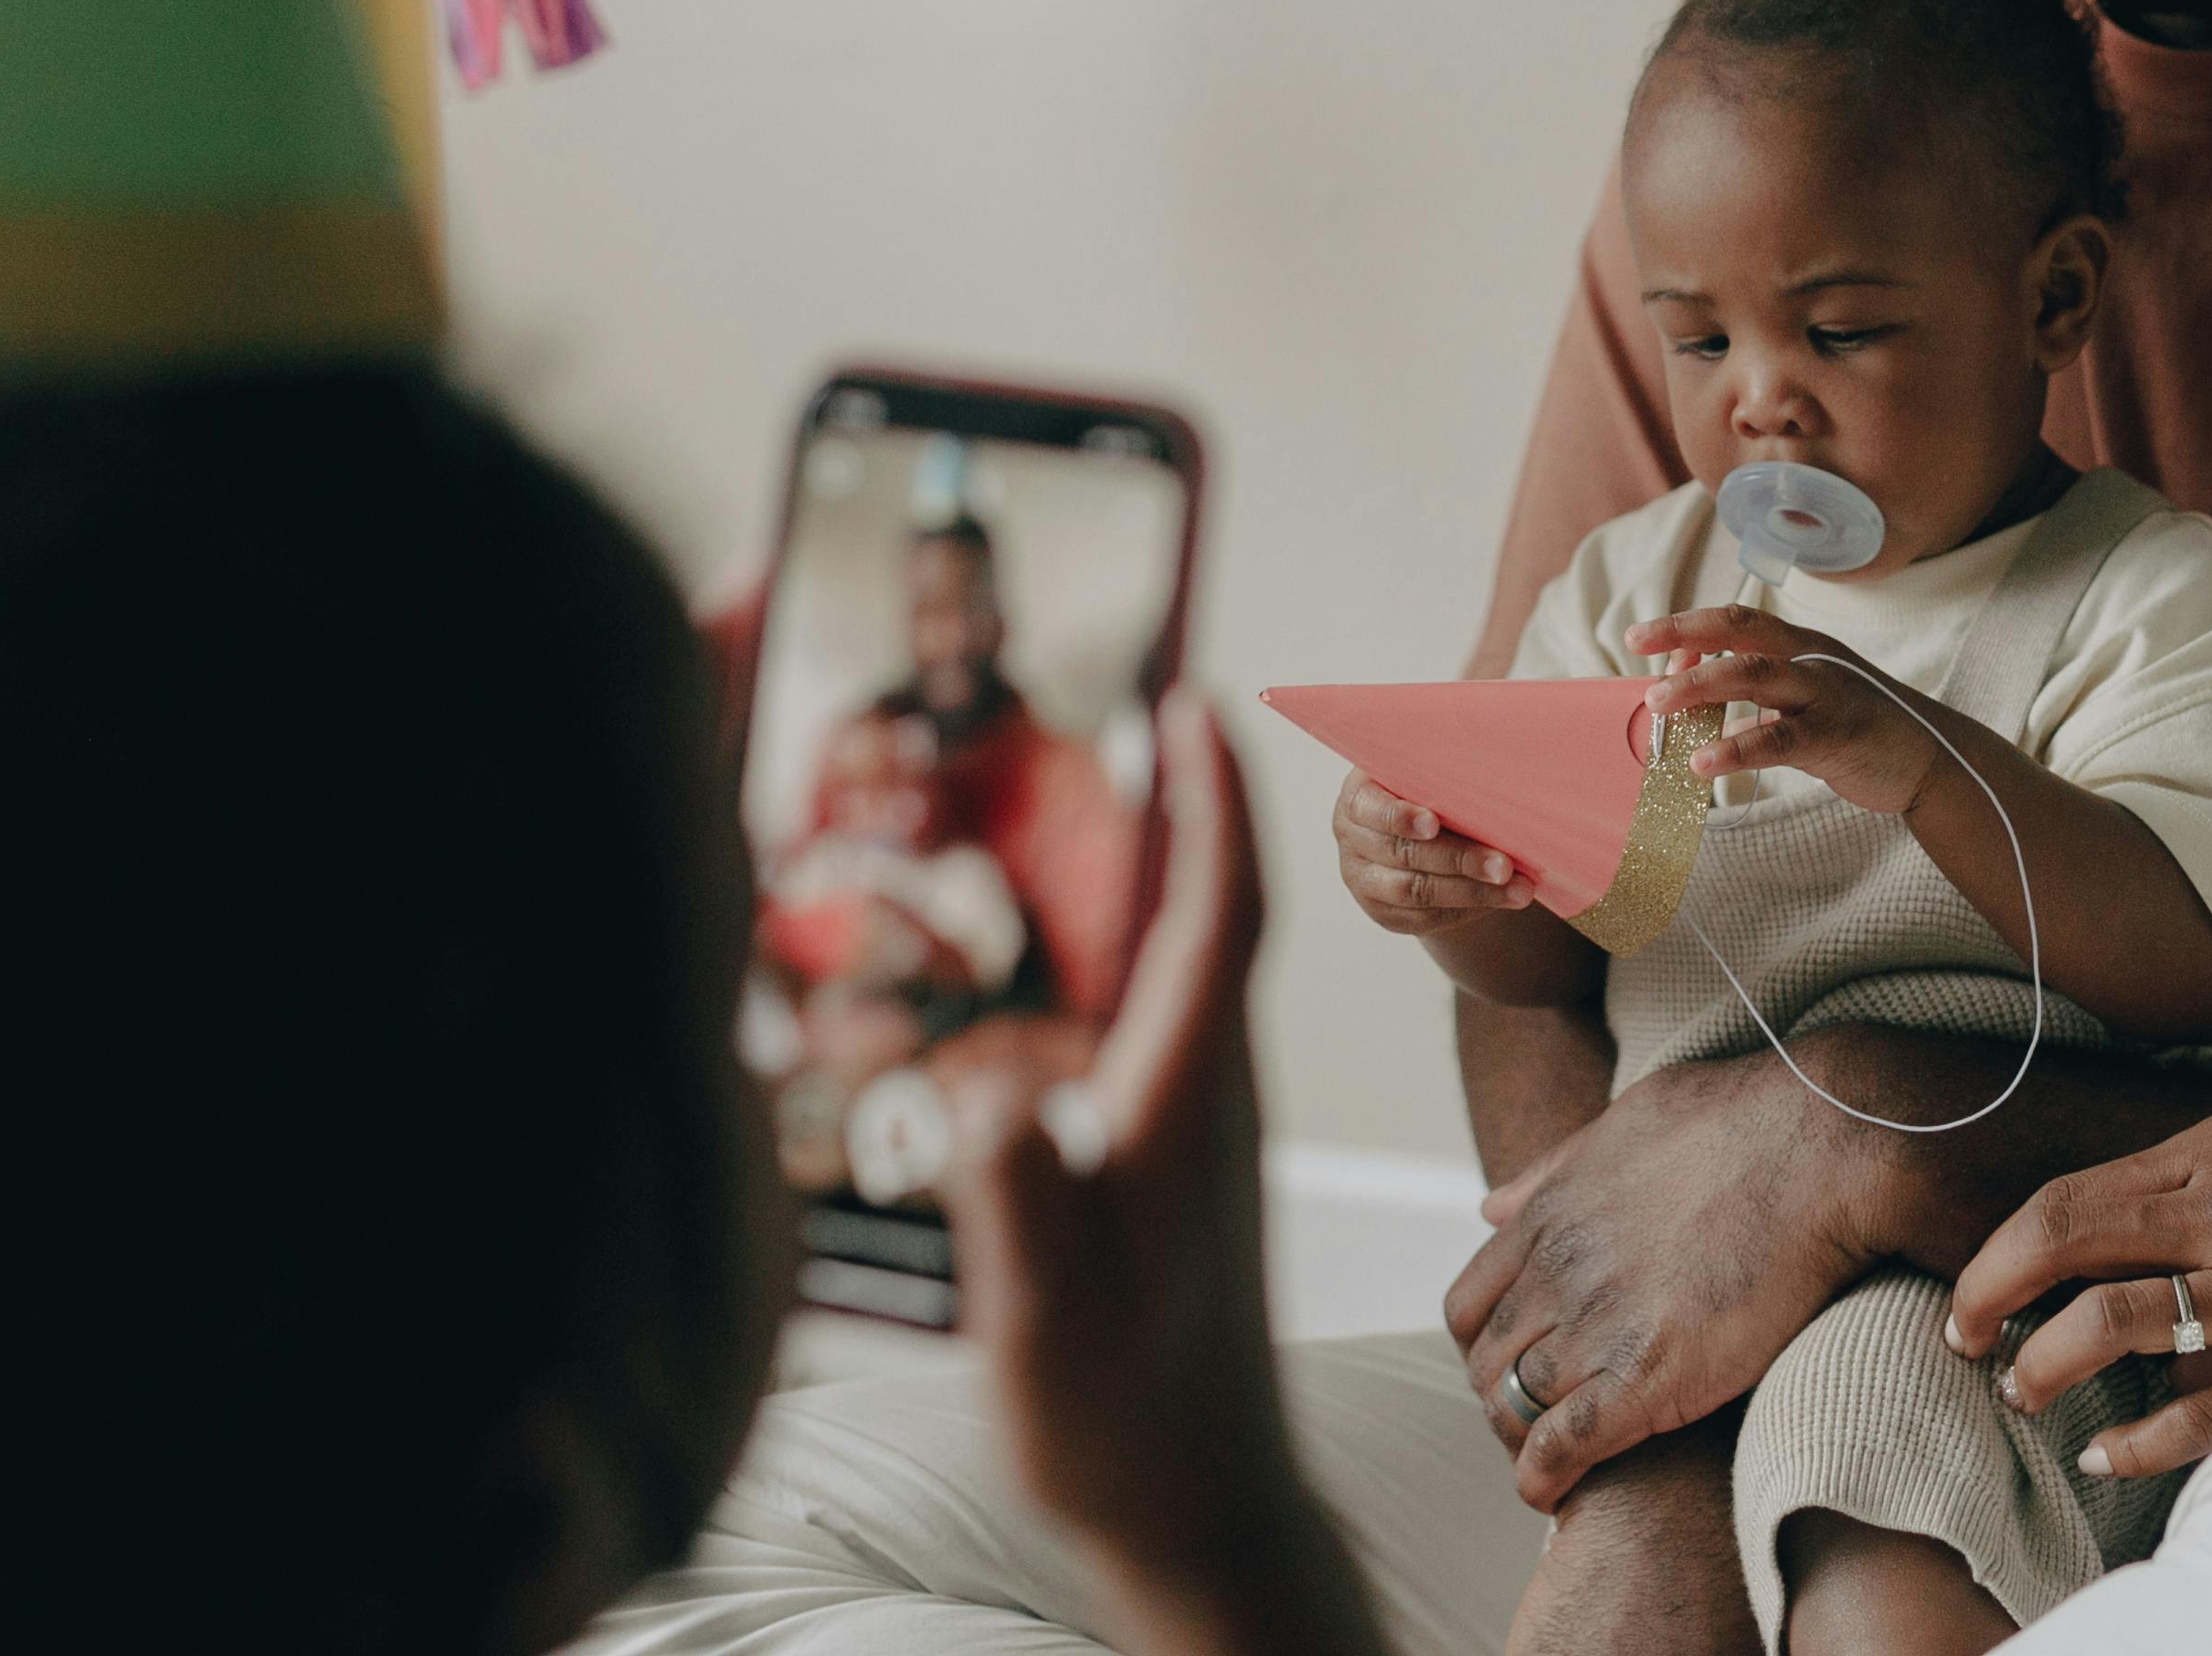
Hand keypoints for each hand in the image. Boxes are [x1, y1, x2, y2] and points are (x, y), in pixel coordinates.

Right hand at [939, 695, 1367, 1642]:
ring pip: (1190, 968)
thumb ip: (1020, 1202)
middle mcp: (1210, 1094)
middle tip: (1143, 706)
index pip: (1218, 913)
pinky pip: (1161, 1025)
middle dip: (1186, 803)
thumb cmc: (1125, 1418)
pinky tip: (1069, 971)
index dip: (1209, 801)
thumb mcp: (1045, 1311)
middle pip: (1213, 914)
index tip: (1193, 697)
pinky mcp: (1176, 1174)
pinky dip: (1129, 961)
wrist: (1201, 1515)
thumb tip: (993, 1101)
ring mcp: (1200, 1133)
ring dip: (1159, 875)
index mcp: (1188, 1096)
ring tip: (1102, 802)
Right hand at [1335, 765, 1533, 930]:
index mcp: (1359, 797)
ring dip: (1473, 891)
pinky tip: (1503, 898)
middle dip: (1458, 860)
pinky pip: (1426, 917)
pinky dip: (1469, 908)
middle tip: (1504, 865)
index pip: (1368, 808)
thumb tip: (1503, 771)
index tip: (1434, 823)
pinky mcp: (1386, 913)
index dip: (1400, 817)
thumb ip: (1446, 773)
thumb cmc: (1431, 789)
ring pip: (1417, 891)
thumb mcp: (1427, 773)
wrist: (1421, 833)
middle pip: (1403, 854)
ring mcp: (1365, 881)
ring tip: (1518, 888)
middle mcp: (1353, 839)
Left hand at [1443, 1044, 1882, 1509]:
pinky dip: (1544, 1476)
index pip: (1470, 1306)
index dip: (1485, 1346)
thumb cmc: (1746, 1122)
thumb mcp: (1628, 1120)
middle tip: (1537, 1420)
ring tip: (1551, 1459)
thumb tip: (1492, 1207)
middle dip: (1499, 1399)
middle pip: (1486, 1362)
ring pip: (1515, 1408)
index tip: (1517, 1363)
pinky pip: (1563, 1445)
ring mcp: (1599, 1324)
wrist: (1823, 1148)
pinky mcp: (1650, 1375)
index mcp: (1550, 1214)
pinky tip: (1550, 1493)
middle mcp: (1559, 1271)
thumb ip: (1556, 1168)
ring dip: (1522, 1441)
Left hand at [1633, 607, 1933, 816]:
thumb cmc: (1862, 729)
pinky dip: (1735, 749)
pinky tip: (1701, 764)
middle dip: (1684, 633)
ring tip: (1657, 703)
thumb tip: (1705, 715)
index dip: (1688, 625)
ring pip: (1755, 675)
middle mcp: (1813, 659)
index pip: (1737, 621)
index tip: (1643, 640)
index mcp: (1803, 646)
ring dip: (1700, 684)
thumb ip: (1759, 705)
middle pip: (1741, 631)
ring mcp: (1826, 694)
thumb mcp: (1807, 705)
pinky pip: (1777, 739)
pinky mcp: (1836, 735)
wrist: (1933, 760)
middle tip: (1635, 644)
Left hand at [1943, 1109, 2211, 1480]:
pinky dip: (2138, 1439)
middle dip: (1994, 1296)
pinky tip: (2109, 1451)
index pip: (2072, 1197)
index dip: (2004, 1249)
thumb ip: (2202, 1176)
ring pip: (2114, 1327)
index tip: (1971, 1285)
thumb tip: (2114, 1224)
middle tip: (1961, 1336)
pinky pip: (2198, 1414)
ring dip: (2047, 1366)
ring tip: (2023, 1390)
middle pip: (2068, 1246)